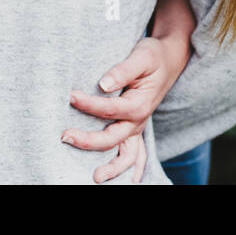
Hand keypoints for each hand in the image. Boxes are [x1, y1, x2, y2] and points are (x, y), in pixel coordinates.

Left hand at [62, 34, 191, 182]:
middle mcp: (139, 120)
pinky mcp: (135, 127)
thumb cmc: (153, 56)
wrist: (170, 59)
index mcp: (140, 104)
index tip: (70, 96)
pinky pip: (135, 154)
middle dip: (88, 141)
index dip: (87, 104)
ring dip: (112, 167)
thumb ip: (123, 71)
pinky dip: (129, 168)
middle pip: (112, 137)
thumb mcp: (142, 56)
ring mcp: (138, 127)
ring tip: (96, 177)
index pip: (109, 109)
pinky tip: (121, 178)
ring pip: (127, 155)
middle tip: (65, 136)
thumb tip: (104, 84)